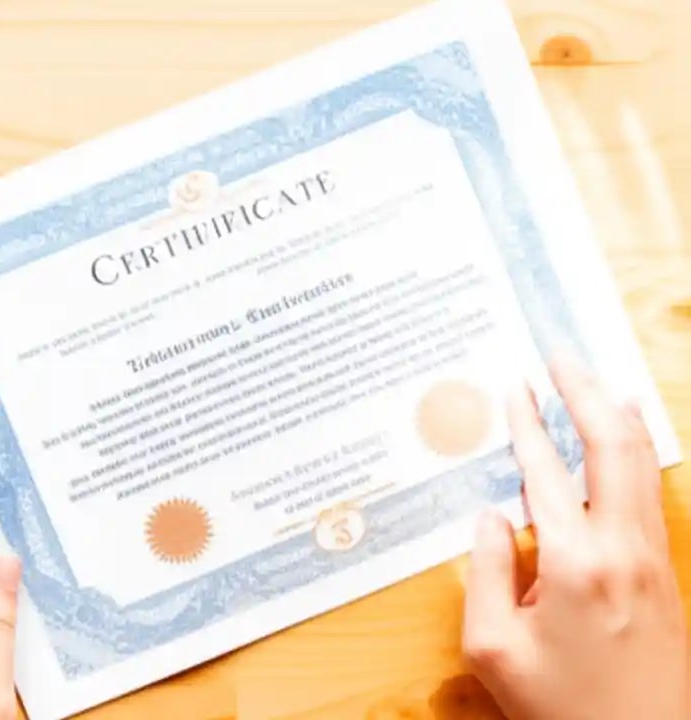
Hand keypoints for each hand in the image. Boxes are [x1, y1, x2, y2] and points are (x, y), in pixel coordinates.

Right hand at [463, 357, 688, 719]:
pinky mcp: (663, 573)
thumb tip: (490, 519)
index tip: (513, 385)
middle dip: (585, 392)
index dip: (525, 423)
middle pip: (612, 445)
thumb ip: (482, 573)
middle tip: (560, 356)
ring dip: (615, 413)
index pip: (545, 471)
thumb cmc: (562, 708)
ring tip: (593, 380)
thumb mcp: (492, 648)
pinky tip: (623, 436)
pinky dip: (632, 449)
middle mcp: (623, 549)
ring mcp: (651, 558)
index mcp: (575, 562)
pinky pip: (646, 488)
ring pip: (640, 462)